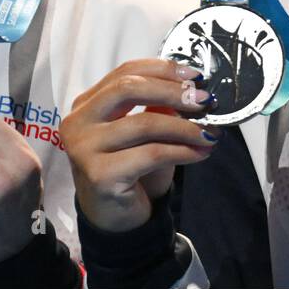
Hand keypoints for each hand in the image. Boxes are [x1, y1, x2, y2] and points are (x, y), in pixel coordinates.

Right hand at [59, 58, 217, 233]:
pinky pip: (151, 154)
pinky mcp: (100, 174)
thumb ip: (158, 107)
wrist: (114, 219)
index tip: (195, 76)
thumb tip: (193, 89)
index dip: (162, 69)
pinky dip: (182, 151)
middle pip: (128, 88)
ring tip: (210, 134)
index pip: (125, 72)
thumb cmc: (130, 170)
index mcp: (87, 104)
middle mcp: (79, 122)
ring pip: (144, 123)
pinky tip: (200, 153)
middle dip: (172, 92)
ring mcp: (84, 148)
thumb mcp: (144, 133)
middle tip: (204, 100)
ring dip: (185, 127)